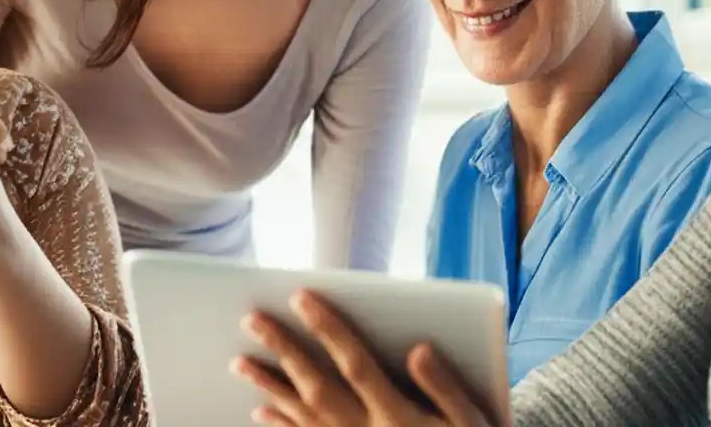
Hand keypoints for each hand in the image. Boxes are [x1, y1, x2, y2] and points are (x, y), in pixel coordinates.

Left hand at [231, 291, 502, 426]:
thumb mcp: (471, 421)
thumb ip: (445, 387)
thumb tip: (419, 349)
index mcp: (396, 414)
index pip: (355, 362)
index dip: (328, 327)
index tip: (302, 297)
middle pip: (316, 384)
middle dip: (283, 349)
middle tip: (252, 319)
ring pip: (300, 414)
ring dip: (268, 386)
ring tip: (239, 360)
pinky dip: (279, 425)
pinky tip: (260, 410)